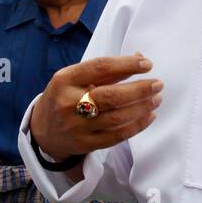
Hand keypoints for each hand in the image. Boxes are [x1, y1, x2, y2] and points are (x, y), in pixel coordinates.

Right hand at [28, 54, 162, 160]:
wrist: (43, 130)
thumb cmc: (64, 97)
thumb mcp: (75, 77)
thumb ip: (106, 70)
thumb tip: (140, 58)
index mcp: (65, 80)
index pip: (100, 68)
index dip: (127, 65)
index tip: (147, 64)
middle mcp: (69, 103)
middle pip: (111, 96)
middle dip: (140, 90)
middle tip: (158, 84)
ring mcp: (77, 126)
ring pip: (117, 118)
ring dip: (142, 108)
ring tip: (156, 99)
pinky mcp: (86, 144)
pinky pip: (117, 136)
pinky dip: (137, 126)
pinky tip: (148, 116)